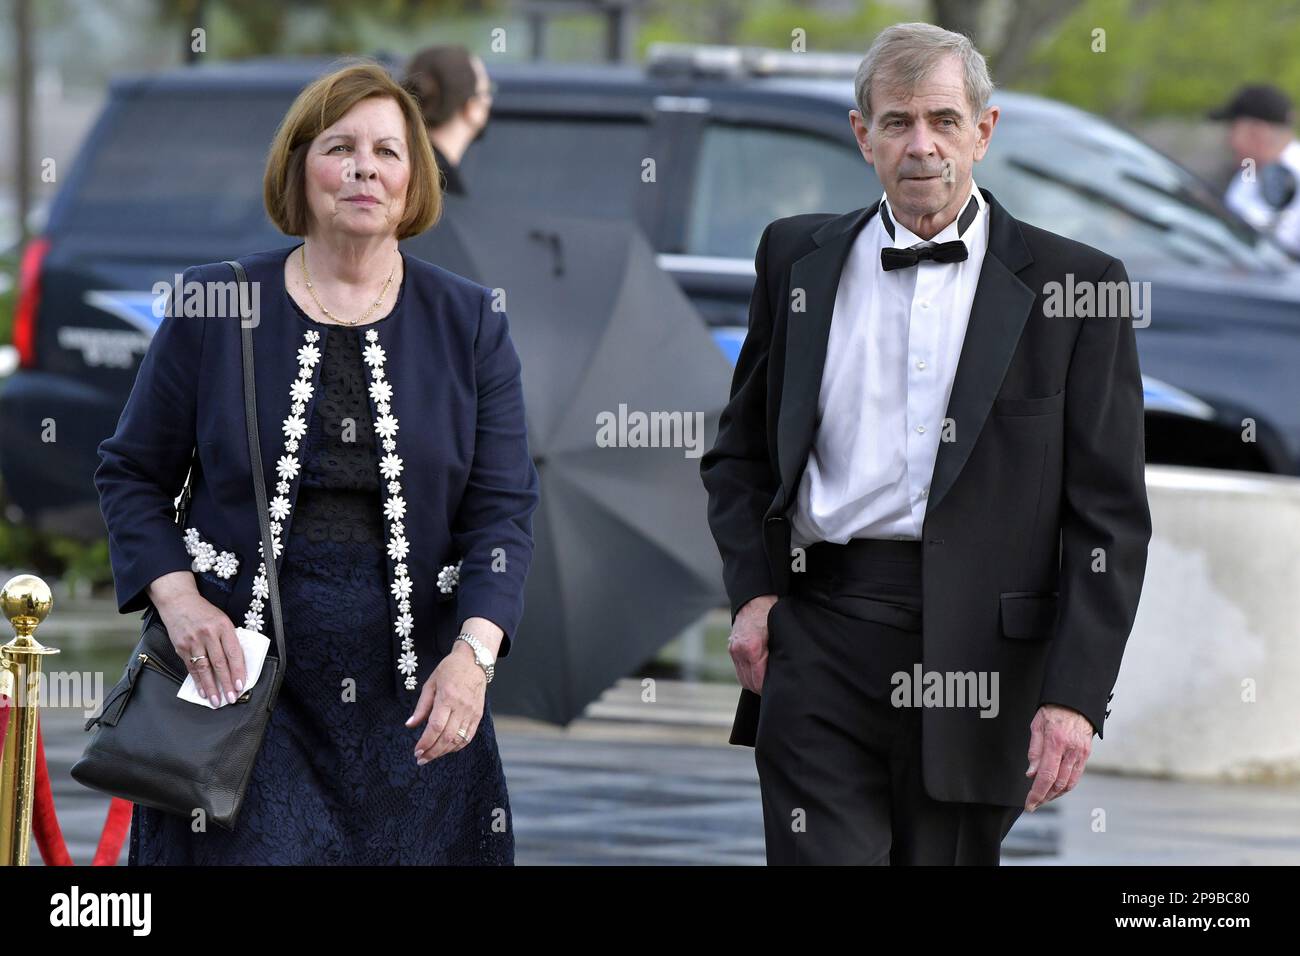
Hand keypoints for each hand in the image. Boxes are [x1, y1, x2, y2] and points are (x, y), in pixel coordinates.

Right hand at [151, 576, 245, 707]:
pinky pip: (191, 668)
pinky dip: (198, 681)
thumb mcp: (222, 620)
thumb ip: (229, 639)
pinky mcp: (181, 647)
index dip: (238, 670)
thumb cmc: (205, 612)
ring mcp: (193, 641)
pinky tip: (203, 691)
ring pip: (204, 668)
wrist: (179, 602)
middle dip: (226, 683)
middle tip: (231, 698)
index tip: (241, 685)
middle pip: (219, 663)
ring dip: (212, 687)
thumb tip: (238, 664)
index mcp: (223, 626)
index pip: (233, 652)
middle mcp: (208, 634)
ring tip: (217, 701)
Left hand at [406, 641, 485, 763]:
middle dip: (433, 751)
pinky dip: (457, 746)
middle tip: (421, 759)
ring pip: (458, 739)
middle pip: (447, 737)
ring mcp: (472, 712)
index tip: (417, 751)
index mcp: (447, 697)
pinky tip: (447, 749)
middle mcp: (461, 707)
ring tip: (432, 756)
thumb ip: (421, 707)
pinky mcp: (478, 715)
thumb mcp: (430, 684)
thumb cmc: (449, 670)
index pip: (436, 726)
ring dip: (444, 751)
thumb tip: (410, 725)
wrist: (474, 661)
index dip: (426, 742)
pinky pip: (468, 736)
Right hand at [728, 594, 778, 694]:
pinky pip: (739, 670)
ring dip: (753, 684)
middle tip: (773, 692)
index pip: (759, 679)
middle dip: (760, 689)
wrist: (754, 600)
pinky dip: (747, 675)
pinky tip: (757, 676)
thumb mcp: (778, 634)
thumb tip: (781, 673)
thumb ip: (776, 655)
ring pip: (742, 678)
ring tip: (765, 687)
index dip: (767, 689)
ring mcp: (733, 650)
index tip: (776, 692)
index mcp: (753, 648)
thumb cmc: (770, 615)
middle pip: (749, 682)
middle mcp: (740, 651)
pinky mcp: (731, 648)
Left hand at [1024, 703, 1093, 810]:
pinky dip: (1066, 786)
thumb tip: (1031, 774)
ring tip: (1043, 798)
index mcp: (1055, 742)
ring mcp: (1081, 753)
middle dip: (1045, 797)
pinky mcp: (1086, 754)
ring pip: (1069, 783)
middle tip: (1034, 803)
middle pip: (1058, 783)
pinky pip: (1076, 776)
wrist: (1075, 701)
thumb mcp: (1036, 726)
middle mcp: (1071, 750)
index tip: (1029, 803)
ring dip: (1056, 794)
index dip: (1037, 793)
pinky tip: (1056, 788)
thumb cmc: (1053, 711)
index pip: (1046, 776)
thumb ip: (1034, 751)